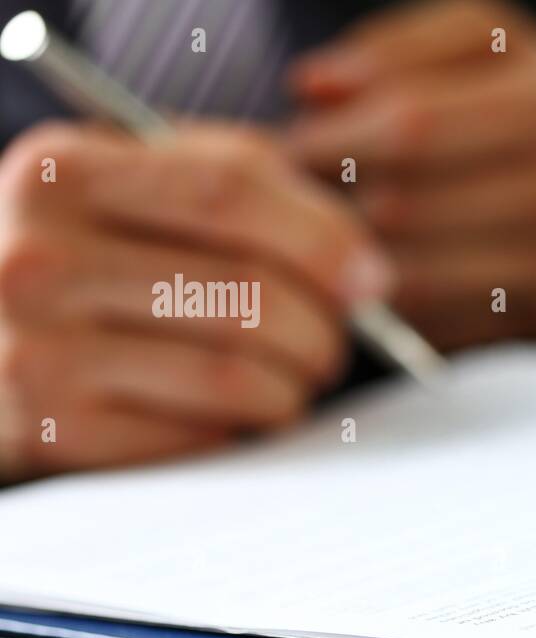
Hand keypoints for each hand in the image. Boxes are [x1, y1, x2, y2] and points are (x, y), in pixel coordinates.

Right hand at [0, 122, 393, 480]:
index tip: (370, 279)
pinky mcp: (53, 432)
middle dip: (321, 330)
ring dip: (293, 386)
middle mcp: (34, 258)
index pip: (229, 193)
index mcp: (61, 172)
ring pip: (234, 376)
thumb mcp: (142, 184)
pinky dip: (240, 427)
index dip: (323, 240)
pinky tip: (230, 410)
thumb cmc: (96, 254)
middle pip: (246, 295)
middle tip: (330, 343)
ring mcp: (35, 351)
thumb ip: (246, 184)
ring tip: (292, 377)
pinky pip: (200, 435)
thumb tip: (361, 269)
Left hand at [286, 0, 535, 349]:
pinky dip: (394, 298)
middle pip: (403, 211)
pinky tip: (389, 263)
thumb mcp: (496, 42)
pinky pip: (435, 325)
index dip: (333, 136)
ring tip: (339, 224)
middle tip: (306, 189)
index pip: (411, 128)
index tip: (296, 138)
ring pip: (410, 281)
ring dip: (351, 256)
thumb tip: (311, 88)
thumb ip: (401, 47)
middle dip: (331, 200)